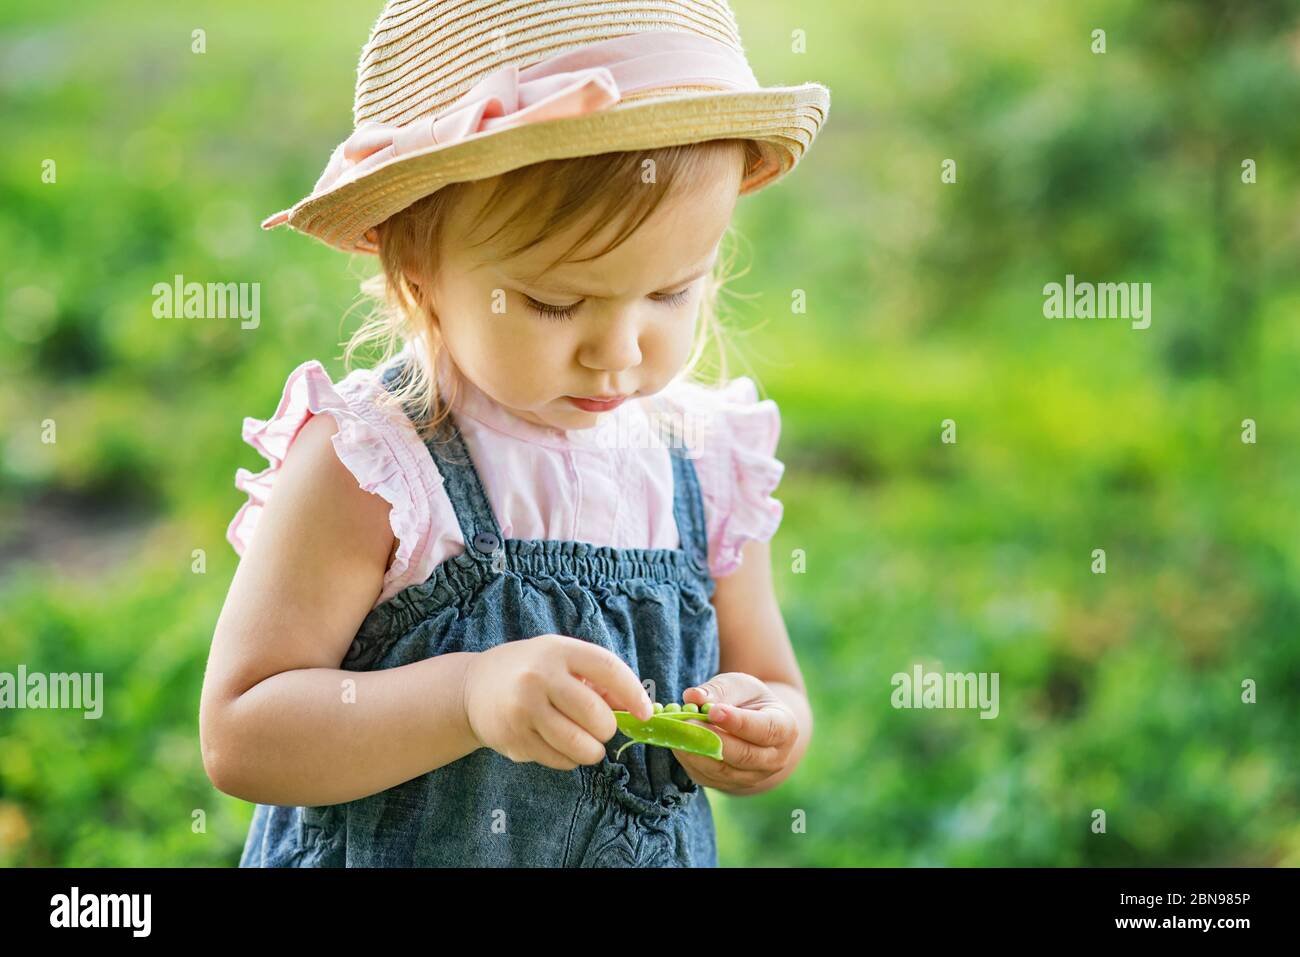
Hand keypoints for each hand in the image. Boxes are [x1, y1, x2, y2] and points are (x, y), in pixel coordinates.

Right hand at [462, 634, 654, 769]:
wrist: (474, 687)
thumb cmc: (531, 671)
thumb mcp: (562, 660)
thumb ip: (597, 680)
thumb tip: (634, 708)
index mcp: (558, 650)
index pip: (608, 669)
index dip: (633, 693)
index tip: (644, 713)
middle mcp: (539, 677)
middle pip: (596, 716)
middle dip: (607, 729)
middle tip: (600, 728)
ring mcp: (524, 710)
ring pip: (580, 746)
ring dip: (592, 750)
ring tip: (586, 742)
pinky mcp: (514, 739)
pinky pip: (560, 761)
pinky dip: (570, 760)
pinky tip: (559, 745)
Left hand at [675, 673, 797, 793]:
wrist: (753, 725)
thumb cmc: (749, 700)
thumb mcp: (741, 685)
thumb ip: (720, 689)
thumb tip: (693, 696)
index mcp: (785, 729)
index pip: (765, 729)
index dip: (738, 722)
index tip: (713, 711)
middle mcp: (774, 759)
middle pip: (743, 755)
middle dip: (712, 738)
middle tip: (686, 721)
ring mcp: (752, 777)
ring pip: (722, 770)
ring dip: (696, 751)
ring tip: (676, 730)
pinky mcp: (728, 785)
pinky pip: (706, 776)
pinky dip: (689, 759)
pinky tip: (676, 741)